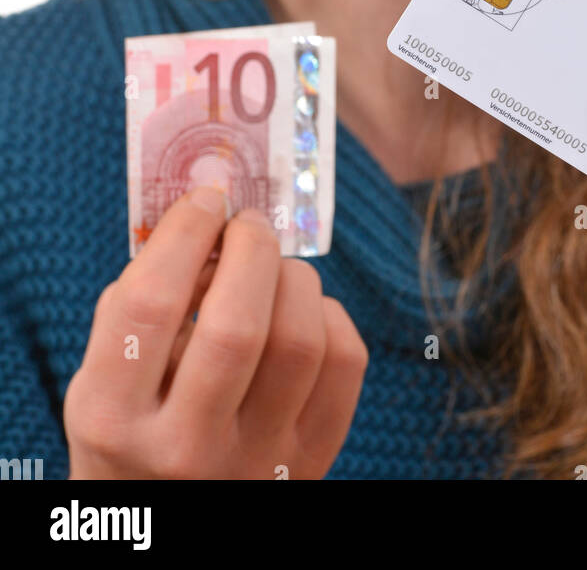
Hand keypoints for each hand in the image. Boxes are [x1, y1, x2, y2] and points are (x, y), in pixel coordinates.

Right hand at [64, 187, 367, 478]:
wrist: (167, 527)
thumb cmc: (135, 429)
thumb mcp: (105, 379)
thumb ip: (139, 301)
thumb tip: (208, 213)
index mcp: (114, 418)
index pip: (150, 304)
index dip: (185, 232)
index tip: (205, 198)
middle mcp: (183, 450)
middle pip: (237, 324)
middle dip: (250, 249)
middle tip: (247, 222)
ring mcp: (253, 464)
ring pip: (300, 341)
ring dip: (292, 278)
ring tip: (272, 268)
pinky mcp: (310, 464)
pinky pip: (343, 364)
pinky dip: (327, 316)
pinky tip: (301, 314)